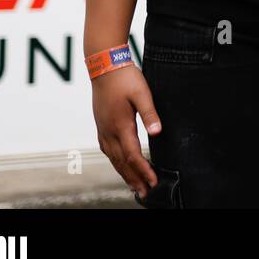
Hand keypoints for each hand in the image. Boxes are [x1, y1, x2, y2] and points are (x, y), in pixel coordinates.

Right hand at [91, 65, 161, 197]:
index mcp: (120, 126)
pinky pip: (107, 151)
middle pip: (121, 162)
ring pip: (113, 159)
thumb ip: (150, 113)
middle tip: (146, 192)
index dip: (143, 170)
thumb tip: (157, 132)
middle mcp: (109, 132)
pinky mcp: (101, 126)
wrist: (104, 66)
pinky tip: (120, 166)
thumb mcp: (142, 93)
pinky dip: (116, 163)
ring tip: (135, 186)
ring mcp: (103, 130)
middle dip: (134, 178)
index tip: (154, 181)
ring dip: (124, 174)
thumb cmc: (125, 78)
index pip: (132, 155)